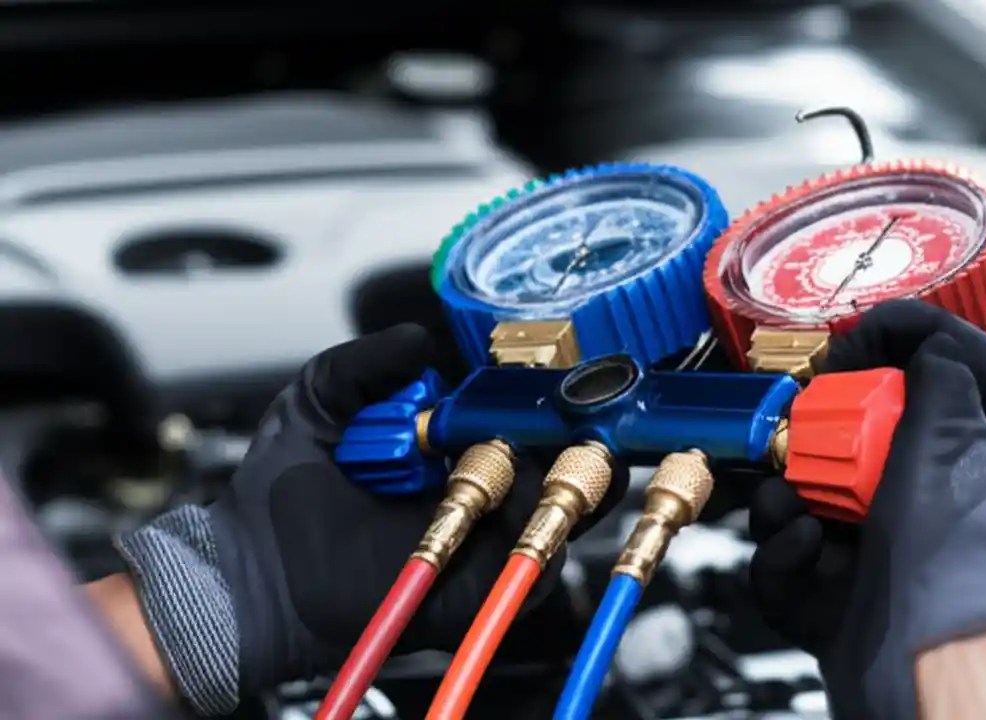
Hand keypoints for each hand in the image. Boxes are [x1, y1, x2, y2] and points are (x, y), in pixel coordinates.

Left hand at [117, 325, 627, 713]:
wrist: (250, 565)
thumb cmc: (278, 487)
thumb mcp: (321, 396)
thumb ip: (368, 361)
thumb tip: (424, 341)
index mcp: (447, 450)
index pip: (518, 420)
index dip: (542, 398)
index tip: (554, 375)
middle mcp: (471, 495)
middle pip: (555, 464)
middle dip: (576, 436)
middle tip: (580, 411)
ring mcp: (476, 547)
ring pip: (555, 513)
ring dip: (565, 479)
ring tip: (557, 448)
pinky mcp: (472, 595)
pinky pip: (530, 573)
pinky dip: (538, 537)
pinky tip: (525, 499)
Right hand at [751, 334, 985, 718]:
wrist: (937, 655)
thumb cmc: (956, 555)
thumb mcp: (958, 436)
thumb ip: (943, 383)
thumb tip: (934, 349)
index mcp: (943, 490)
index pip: (884, 441)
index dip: (849, 421)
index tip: (825, 406)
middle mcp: (908, 535)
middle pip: (829, 484)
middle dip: (799, 466)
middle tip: (790, 456)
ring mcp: (869, 579)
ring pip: (796, 530)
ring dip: (778, 508)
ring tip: (784, 502)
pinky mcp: (831, 618)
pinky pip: (783, 581)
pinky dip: (781, 560)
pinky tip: (801, 544)